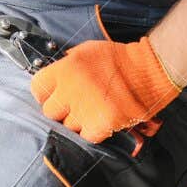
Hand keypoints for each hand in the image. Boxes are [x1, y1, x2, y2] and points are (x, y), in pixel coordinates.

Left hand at [29, 36, 181, 144]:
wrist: (149, 70)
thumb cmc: (118, 59)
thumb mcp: (85, 51)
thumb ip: (65, 64)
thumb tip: (52, 79)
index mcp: (65, 69)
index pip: (37, 88)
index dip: (44, 94)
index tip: (51, 95)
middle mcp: (72, 90)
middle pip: (50, 111)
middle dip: (61, 110)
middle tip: (74, 105)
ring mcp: (86, 109)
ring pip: (68, 126)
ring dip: (78, 121)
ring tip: (92, 111)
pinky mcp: (102, 124)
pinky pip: (85, 136)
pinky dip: (92, 131)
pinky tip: (100, 120)